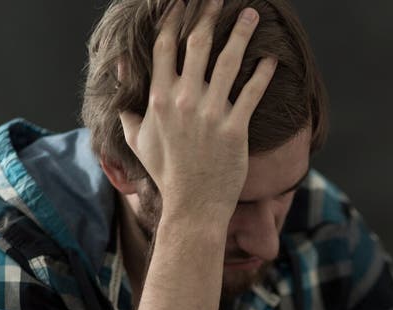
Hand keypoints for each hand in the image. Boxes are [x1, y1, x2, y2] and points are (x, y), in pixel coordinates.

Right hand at [119, 0, 276, 225]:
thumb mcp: (138, 139)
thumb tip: (121, 76)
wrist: (192, 206)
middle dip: (209, 13)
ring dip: (241, 33)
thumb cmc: (166, 173)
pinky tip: (271, 58)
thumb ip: (128, 107)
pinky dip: (263, 73)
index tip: (183, 0)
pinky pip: (251, 93)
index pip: (167, 45)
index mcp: (159, 98)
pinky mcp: (235, 130)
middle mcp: (184, 101)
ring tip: (252, 14)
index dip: (175, 17)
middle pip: (199, 44)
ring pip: (228, 61)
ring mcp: (211, 114)